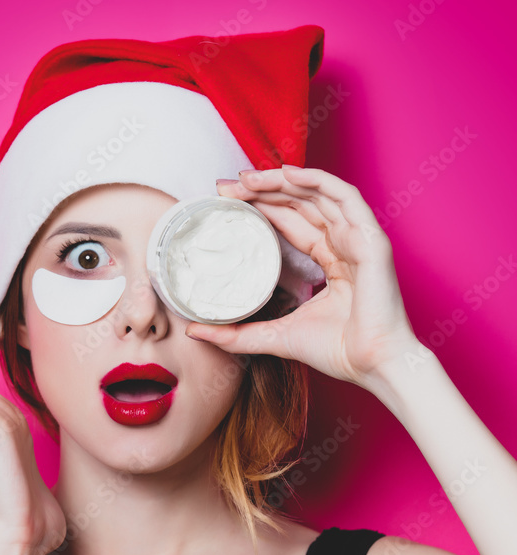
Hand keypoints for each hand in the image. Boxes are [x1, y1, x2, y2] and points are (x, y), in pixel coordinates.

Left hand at [186, 165, 419, 390]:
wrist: (373, 366)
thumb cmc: (337, 351)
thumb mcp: (273, 336)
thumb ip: (235, 334)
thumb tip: (194, 331)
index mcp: (329, 259)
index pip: (290, 220)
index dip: (259, 206)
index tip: (224, 201)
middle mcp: (344, 243)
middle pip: (299, 202)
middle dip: (260, 190)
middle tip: (224, 187)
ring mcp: (359, 238)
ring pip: (317, 193)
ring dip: (280, 180)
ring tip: (245, 179)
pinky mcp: (371, 240)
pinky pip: (345, 197)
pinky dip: (317, 180)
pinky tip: (286, 174)